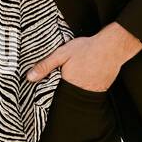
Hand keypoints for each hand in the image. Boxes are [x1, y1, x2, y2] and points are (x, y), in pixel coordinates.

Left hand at [25, 23, 141, 91]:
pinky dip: (91, 84)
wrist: (112, 47)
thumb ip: (45, 66)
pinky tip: (92, 73)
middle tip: (75, 72)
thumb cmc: (87, 48)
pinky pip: (94, 91)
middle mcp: (81, 91)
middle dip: (69, 86)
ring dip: (81, 86)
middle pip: (70, 94)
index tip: (59, 79)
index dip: (56, 86)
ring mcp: (94, 91)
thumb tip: (29, 77)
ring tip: (83, 73)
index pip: (57, 93)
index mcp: (68, 84)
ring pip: (82, 94)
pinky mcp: (104, 88)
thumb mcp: (62, 53)